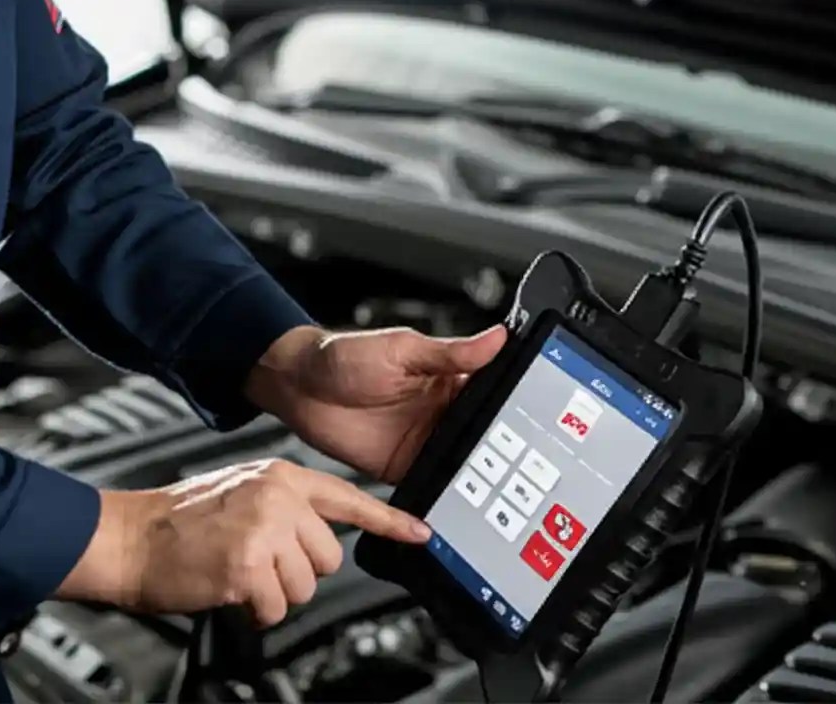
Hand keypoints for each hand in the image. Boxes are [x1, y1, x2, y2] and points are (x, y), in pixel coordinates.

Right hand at [57, 459, 429, 625]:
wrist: (128, 537)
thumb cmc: (177, 521)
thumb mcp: (241, 491)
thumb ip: (284, 505)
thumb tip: (319, 534)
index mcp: (281, 476)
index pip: (347, 499)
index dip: (388, 521)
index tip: (420, 533)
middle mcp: (280, 497)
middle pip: (329, 557)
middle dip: (297, 572)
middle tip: (258, 564)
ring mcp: (266, 528)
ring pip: (305, 586)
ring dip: (274, 593)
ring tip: (238, 573)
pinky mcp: (249, 564)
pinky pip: (275, 608)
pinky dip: (254, 611)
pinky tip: (229, 589)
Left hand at [247, 325, 506, 483]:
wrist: (298, 387)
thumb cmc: (343, 356)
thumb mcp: (402, 349)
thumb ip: (450, 352)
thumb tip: (497, 337)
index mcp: (447, 379)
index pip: (492, 394)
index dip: (513, 407)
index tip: (537, 419)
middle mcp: (441, 412)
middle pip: (483, 434)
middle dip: (502, 447)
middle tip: (526, 462)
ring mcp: (423, 441)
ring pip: (463, 461)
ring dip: (478, 472)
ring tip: (501, 485)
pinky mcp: (403, 466)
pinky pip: (432, 482)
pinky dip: (445, 492)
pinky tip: (460, 499)